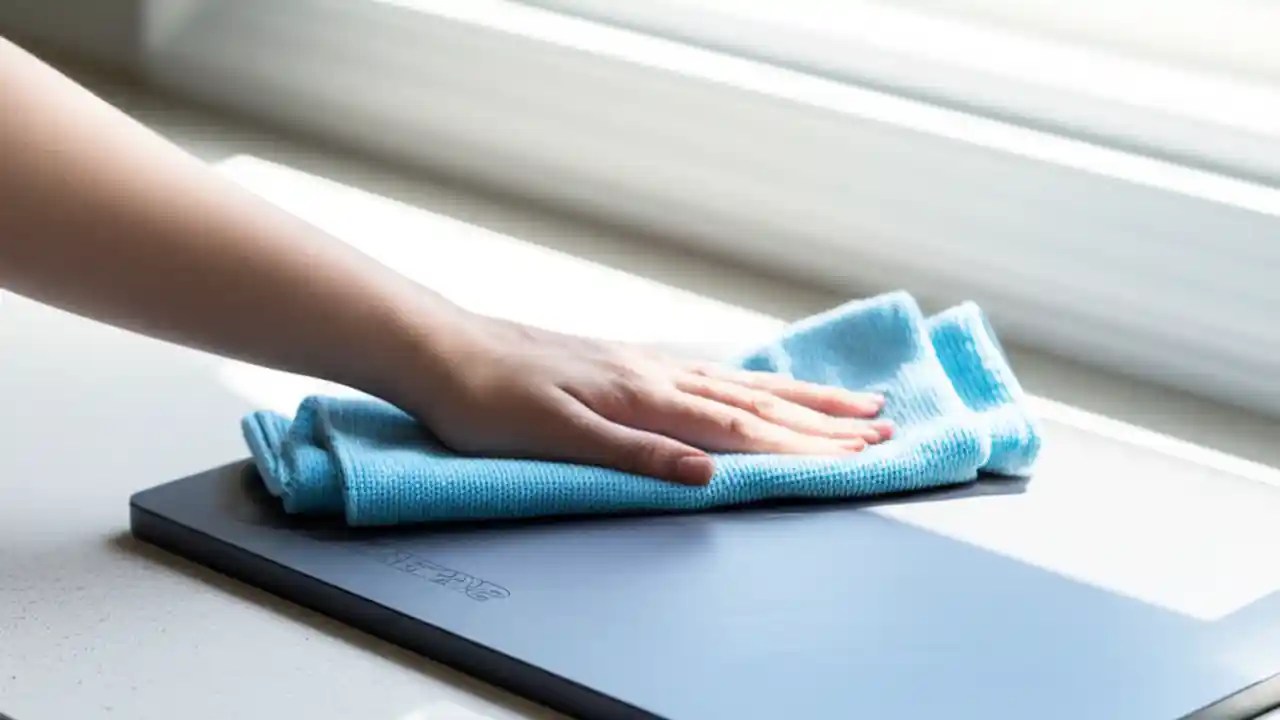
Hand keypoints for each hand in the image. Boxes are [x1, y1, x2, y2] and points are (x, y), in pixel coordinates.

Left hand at [402, 312, 892, 486]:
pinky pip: (706, 368)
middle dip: (822, 417)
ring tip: (845, 398)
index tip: (859, 453)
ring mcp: (643, 363)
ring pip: (737, 380)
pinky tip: (755, 378)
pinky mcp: (625, 360)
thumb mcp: (558, 438)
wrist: (444, 354)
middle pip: (755, 399)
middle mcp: (655, 374)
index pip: (740, 428)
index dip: (803, 444)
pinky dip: (747, 376)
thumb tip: (709, 473)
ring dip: (796, 394)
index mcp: (644, 397)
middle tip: (882, 424)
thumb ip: (635, 455)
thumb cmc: (490, 403)